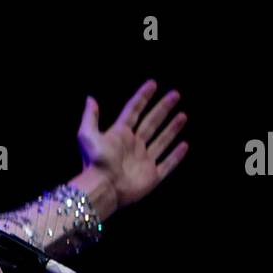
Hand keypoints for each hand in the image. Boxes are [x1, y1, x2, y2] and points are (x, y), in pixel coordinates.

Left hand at [77, 80, 188, 209]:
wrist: (103, 188)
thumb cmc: (95, 162)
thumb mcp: (87, 135)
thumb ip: (90, 117)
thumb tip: (90, 99)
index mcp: (120, 135)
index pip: (134, 111)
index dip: (142, 97)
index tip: (153, 84)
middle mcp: (133, 146)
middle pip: (151, 123)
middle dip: (163, 108)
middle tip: (176, 94)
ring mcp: (143, 161)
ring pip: (161, 141)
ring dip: (172, 128)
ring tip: (183, 115)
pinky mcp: (152, 176)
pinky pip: (167, 164)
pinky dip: (176, 156)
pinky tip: (185, 145)